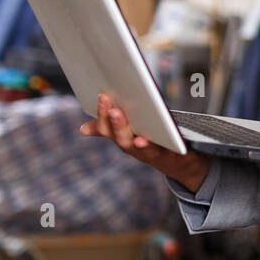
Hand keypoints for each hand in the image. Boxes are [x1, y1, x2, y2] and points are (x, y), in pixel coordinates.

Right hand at [79, 92, 210, 192]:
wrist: (178, 163)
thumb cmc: (150, 142)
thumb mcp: (129, 133)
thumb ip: (109, 128)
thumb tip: (82, 129)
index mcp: (122, 139)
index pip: (106, 129)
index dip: (103, 114)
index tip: (103, 96)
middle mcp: (134, 149)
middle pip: (122, 139)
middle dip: (117, 124)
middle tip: (114, 110)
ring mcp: (153, 154)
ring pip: (143, 149)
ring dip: (139, 141)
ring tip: (137, 134)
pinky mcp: (172, 156)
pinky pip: (168, 152)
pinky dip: (164, 147)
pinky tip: (160, 139)